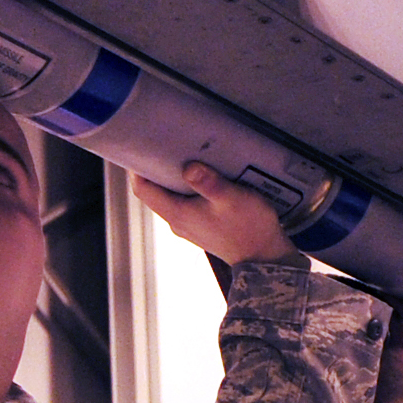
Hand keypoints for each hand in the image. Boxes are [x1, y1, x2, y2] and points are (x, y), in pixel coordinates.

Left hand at [132, 162, 297, 265]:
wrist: (265, 258)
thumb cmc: (249, 227)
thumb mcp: (230, 198)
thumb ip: (208, 182)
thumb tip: (188, 167)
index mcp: (177, 214)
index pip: (142, 190)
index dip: (137, 168)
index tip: (142, 147)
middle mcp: (176, 222)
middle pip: (154, 192)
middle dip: (156, 168)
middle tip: (164, 144)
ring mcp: (188, 226)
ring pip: (169, 197)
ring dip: (173, 177)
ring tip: (184, 155)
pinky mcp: (200, 227)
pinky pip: (184, 203)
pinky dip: (187, 188)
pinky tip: (202, 176)